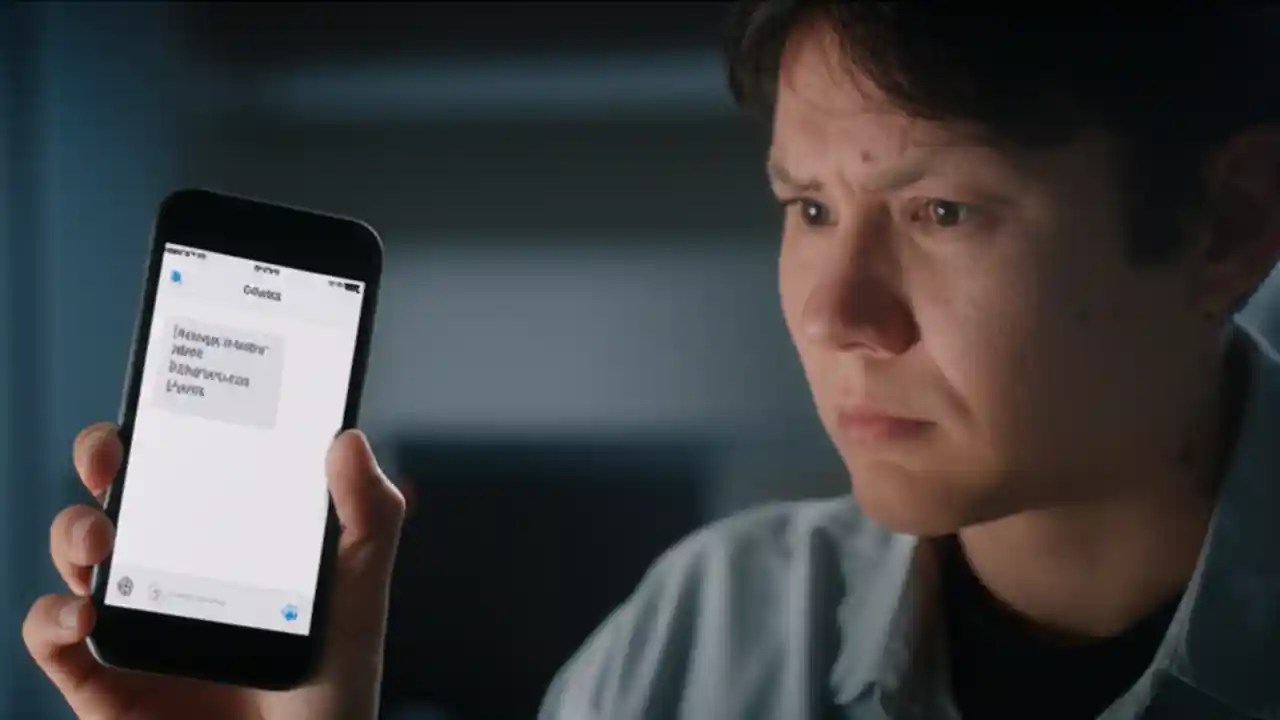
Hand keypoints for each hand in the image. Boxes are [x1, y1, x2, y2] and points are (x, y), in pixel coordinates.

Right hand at [23, 422, 405, 719]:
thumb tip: (348, 435)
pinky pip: (51, 639)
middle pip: (120, 493)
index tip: (166, 389)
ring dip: (73, 529)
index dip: (167, 421)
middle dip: (102, 457)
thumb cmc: (330, 685)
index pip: (189, 464)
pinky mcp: (103, 681)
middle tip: (112, 452)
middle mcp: (175, 569)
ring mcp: (135, 621)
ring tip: (102, 538)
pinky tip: (82, 613)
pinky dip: (49, 618)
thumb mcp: (358, 596)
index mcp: (230, 538)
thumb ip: (367, 519)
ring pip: (77, 553)